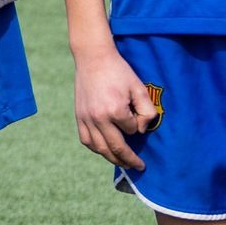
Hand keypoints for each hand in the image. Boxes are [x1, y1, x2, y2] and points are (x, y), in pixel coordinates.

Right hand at [70, 40, 157, 173]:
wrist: (93, 58)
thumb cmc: (118, 71)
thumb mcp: (139, 87)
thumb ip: (146, 111)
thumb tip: (141, 129)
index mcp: (115, 110)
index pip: (131, 130)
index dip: (138, 127)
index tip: (140, 122)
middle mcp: (99, 118)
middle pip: (116, 148)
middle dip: (129, 160)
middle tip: (138, 166)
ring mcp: (86, 119)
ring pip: (100, 148)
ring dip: (112, 159)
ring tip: (123, 163)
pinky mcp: (79, 117)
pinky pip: (87, 140)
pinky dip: (96, 149)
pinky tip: (105, 150)